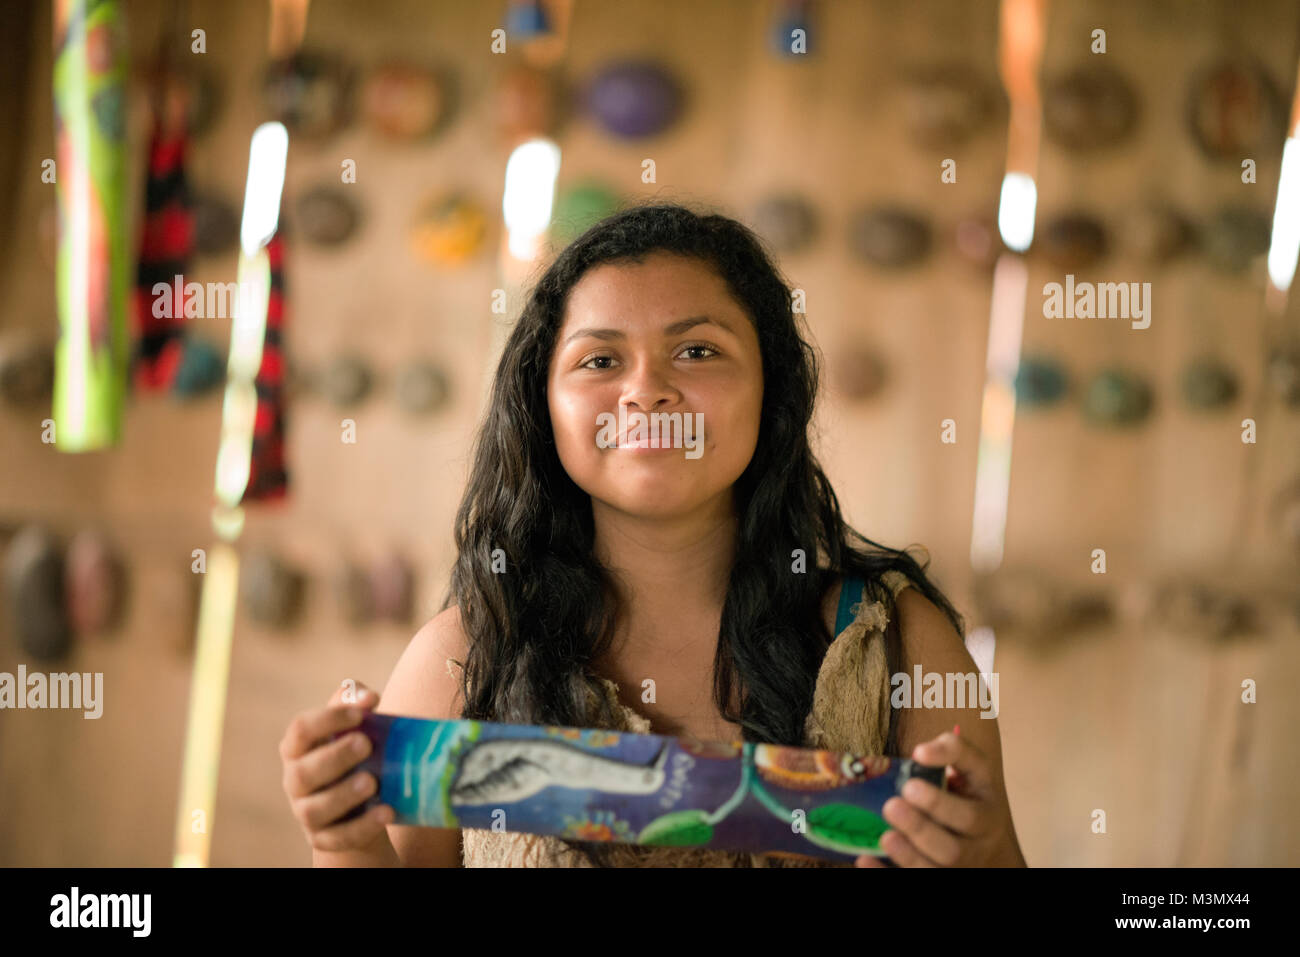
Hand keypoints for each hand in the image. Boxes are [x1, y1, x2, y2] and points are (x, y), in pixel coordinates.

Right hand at [280, 681, 394, 852]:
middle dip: (334, 757)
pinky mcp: (324, 838)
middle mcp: (295, 781)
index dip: (329, 718)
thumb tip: (368, 696)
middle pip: (302, 772)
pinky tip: (386, 812)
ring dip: (343, 794)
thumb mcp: (353, 729)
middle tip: (366, 744)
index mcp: (298, 748)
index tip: (361, 712)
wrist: (360, 807)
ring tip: (372, 782)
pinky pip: (338, 837)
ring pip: (314, 809)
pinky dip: (362, 826)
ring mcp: (306, 813)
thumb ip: (355, 704)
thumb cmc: (355, 756)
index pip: (300, 729)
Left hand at [854, 730, 1024, 867]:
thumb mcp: (970, 770)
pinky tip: (865, 860)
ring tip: (886, 836)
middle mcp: (975, 846)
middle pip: (953, 848)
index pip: (970, 811)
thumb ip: (952, 752)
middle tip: (892, 805)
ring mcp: (957, 867)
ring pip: (936, 870)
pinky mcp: (937, 876)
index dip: (941, 797)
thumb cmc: (966, 795)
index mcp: (986, 815)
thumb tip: (921, 752)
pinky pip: (913, 881)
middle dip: (921, 827)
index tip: (914, 768)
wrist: (982, 841)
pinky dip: (886, 873)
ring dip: (909, 856)